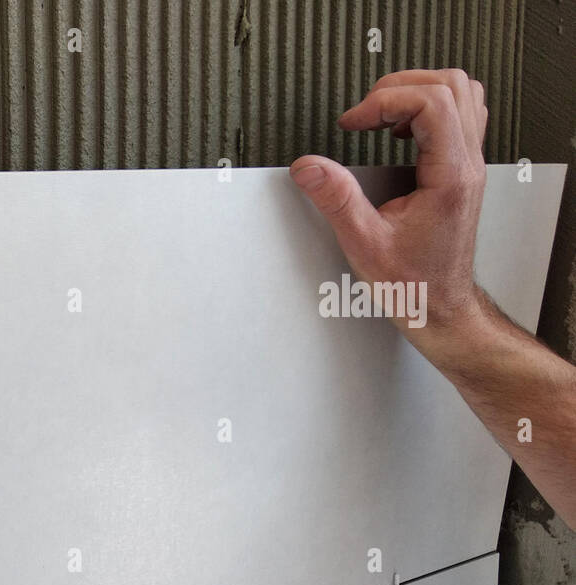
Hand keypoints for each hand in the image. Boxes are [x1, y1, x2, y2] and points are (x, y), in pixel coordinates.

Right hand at [290, 69, 487, 332]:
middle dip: (398, 89)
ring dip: (415, 92)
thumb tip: (308, 166)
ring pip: (462, 92)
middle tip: (363, 115)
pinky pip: (460, 113)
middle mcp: (467, 164)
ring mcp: (469, 164)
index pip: (432, 102)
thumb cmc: (413, 284)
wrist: (440, 306)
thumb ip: (337, 201)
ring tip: (380, 117)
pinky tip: (399, 129)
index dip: (385, 101)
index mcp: (450, 176)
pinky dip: (427, 107)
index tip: (352, 123)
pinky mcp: (462, 168)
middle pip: (450, 85)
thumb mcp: (364, 245)